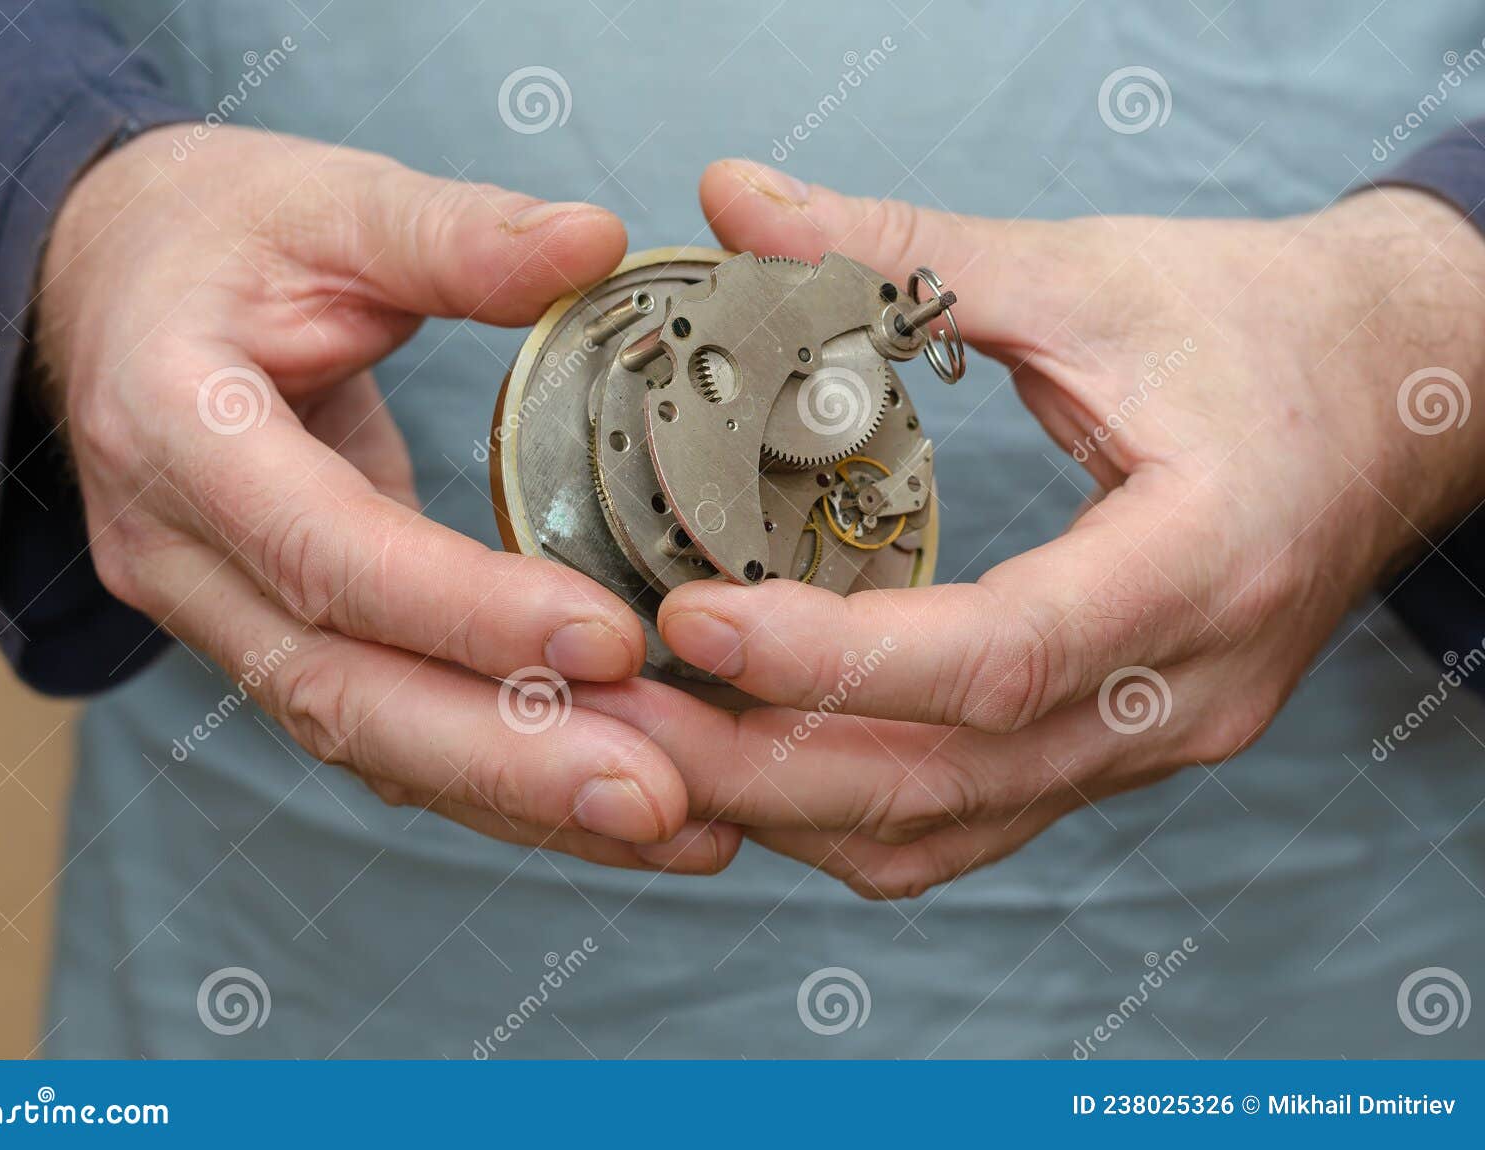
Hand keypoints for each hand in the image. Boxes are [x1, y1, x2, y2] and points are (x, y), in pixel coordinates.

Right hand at [33, 125, 739, 873]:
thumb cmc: (217, 234)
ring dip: (515, 796)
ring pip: (362, 738)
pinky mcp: (269, 641)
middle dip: (504, 760)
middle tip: (658, 798)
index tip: (612, 640)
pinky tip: (599, 804)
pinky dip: (491, 779)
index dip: (466, 610)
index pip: (327, 552)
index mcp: (174, 429)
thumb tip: (593, 241)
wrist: (112, 289)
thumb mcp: (326, 202)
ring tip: (668, 825)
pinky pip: (379, 731)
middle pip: (340, 692)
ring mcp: (215, 615)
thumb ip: (452, 234)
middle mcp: (180, 554)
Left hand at [588, 160, 1484, 897]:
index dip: (838, 660)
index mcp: (1202, 563)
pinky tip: (761, 755)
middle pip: (951, 781)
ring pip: (949, 829)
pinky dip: (852, 809)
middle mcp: (1183, 690)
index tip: (696, 618)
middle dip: (764, 765)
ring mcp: (1155, 739)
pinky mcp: (1120, 746)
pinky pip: (971, 822)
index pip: (1004, 657)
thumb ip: (904, 245)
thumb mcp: (1092, 274)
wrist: (1399, 397)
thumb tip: (736, 202)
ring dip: (790, 806)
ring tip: (655, 740)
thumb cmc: (1264, 332)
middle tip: (618, 711)